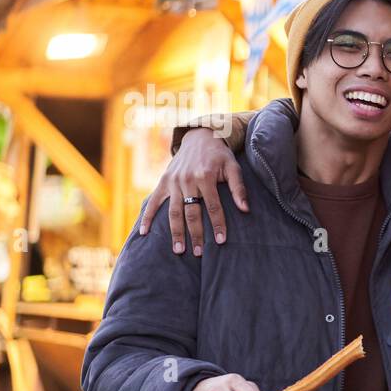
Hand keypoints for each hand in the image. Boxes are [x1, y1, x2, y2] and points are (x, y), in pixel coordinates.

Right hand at [139, 126, 248, 255]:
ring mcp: (173, 182)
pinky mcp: (163, 182)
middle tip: (199, 253)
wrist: (199, 136)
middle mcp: (187, 180)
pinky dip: (147, 217)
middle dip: (196, 234)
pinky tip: (144, 233)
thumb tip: (246, 210)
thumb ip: (239, 188)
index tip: (221, 241)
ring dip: (175, 232)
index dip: (218, 224)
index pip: (213, 206)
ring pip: (174, 211)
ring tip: (178, 250)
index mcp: (205, 177)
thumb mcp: (233, 167)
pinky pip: (153, 202)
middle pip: (192, 212)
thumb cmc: (219, 155)